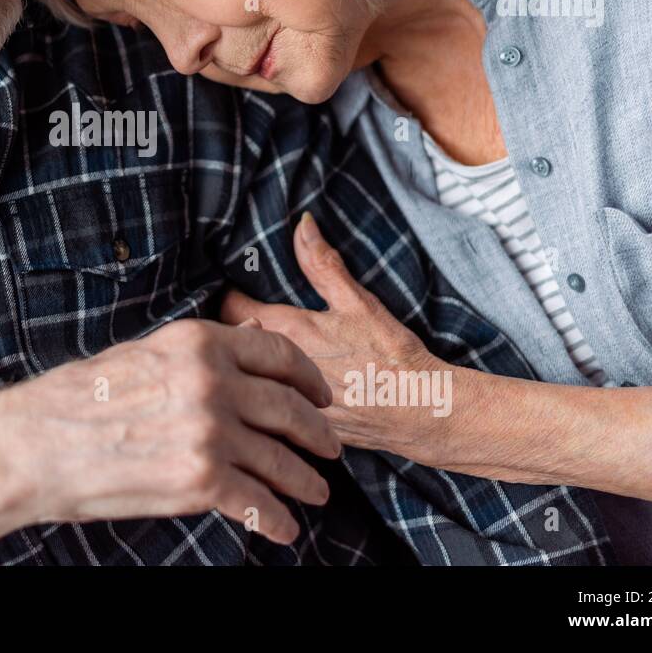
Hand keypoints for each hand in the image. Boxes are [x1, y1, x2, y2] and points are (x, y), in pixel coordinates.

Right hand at [1, 317, 340, 545]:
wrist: (39, 444)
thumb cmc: (81, 398)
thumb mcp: (145, 353)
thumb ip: (198, 353)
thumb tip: (244, 345)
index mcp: (199, 343)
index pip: (279, 354)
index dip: (310, 378)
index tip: (323, 395)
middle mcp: (212, 382)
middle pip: (290, 409)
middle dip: (319, 433)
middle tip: (332, 448)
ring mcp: (210, 432)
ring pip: (281, 460)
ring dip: (306, 480)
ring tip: (318, 492)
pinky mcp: (201, 480)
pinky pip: (258, 505)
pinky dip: (278, 520)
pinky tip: (285, 528)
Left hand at [220, 212, 449, 458]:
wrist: (423, 412)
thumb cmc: (392, 355)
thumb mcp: (357, 302)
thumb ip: (321, 264)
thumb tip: (302, 224)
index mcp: (287, 333)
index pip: (228, 309)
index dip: (231, 297)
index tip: (241, 291)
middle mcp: (276, 370)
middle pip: (237, 344)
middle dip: (243, 332)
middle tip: (259, 321)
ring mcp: (285, 403)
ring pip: (252, 377)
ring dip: (256, 365)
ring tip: (274, 357)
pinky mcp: (297, 427)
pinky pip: (272, 406)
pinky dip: (275, 395)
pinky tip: (294, 390)